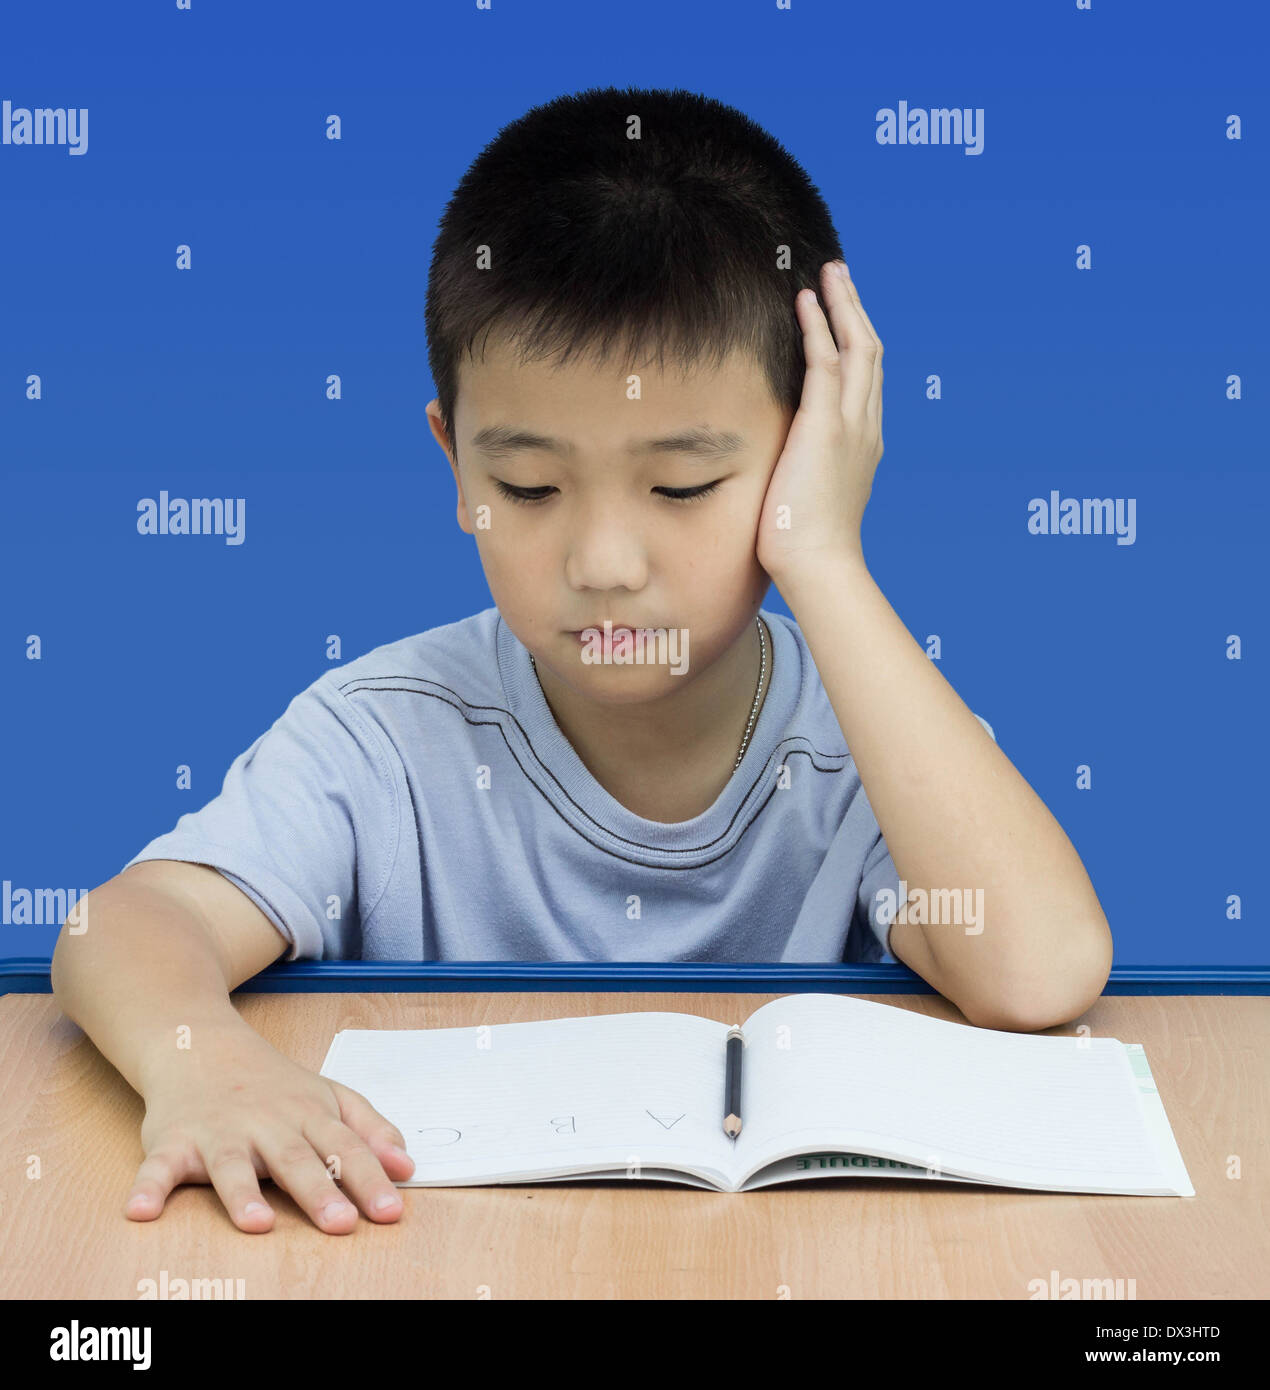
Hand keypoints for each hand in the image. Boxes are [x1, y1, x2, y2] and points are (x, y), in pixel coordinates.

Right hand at [125, 1022, 415, 1233]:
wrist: (202, 1045)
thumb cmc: (274, 1084)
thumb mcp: (329, 1097)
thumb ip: (369, 1130)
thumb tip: (407, 1166)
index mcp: (308, 1114)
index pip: (345, 1147)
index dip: (369, 1179)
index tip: (391, 1211)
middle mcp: (265, 1123)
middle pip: (295, 1158)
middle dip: (318, 1191)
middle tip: (341, 1224)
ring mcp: (218, 1132)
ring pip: (232, 1164)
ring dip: (242, 1193)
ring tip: (257, 1223)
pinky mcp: (172, 1141)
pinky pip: (157, 1166)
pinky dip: (148, 1188)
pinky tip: (141, 1212)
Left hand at [756, 259, 883, 583]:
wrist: (818, 566)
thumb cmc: (805, 545)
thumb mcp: (809, 497)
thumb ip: (804, 470)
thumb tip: (782, 470)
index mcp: (863, 444)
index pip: (866, 381)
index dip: (856, 342)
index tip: (842, 315)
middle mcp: (866, 427)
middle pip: (870, 353)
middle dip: (855, 311)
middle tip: (839, 276)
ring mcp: (852, 425)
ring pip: (857, 347)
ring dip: (842, 305)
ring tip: (827, 273)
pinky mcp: (826, 427)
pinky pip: (826, 362)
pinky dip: (818, 327)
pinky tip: (805, 301)